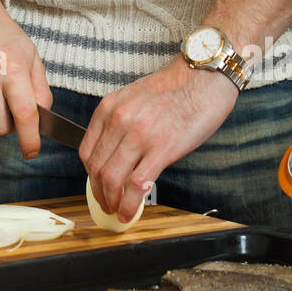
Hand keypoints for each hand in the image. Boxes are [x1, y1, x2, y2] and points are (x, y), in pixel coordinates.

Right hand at [0, 0, 53, 158]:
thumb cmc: (3, 36)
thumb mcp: (31, 56)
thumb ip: (40, 89)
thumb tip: (43, 118)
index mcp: (12, 68)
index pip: (24, 115)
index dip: (30, 139)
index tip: (31, 151)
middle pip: (0, 127)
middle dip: (10, 126)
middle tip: (12, 108)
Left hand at [79, 55, 237, 222]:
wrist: (204, 78)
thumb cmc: (174, 88)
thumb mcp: (134, 98)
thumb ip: (120, 124)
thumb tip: (115, 156)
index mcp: (109, 108)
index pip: (87, 151)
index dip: (89, 176)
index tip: (97, 186)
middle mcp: (119, 120)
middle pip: (97, 168)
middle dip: (99, 193)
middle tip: (106, 205)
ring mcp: (139, 135)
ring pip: (112, 179)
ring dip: (111, 202)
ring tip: (118, 212)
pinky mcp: (161, 149)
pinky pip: (136, 185)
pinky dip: (129, 205)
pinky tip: (130, 213)